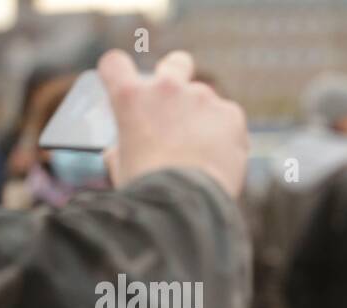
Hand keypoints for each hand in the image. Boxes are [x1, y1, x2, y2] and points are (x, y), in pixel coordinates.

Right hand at [99, 49, 248, 197]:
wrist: (185, 204)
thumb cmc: (147, 190)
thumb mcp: (120, 165)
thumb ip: (122, 146)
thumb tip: (123, 149)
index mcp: (129, 97)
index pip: (115, 64)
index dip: (120, 74)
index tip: (127, 86)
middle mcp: (166, 88)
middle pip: (176, 63)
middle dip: (179, 75)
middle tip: (181, 102)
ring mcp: (202, 97)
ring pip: (207, 100)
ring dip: (205, 119)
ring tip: (204, 155)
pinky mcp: (231, 114)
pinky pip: (229, 119)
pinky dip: (227, 136)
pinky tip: (222, 160)